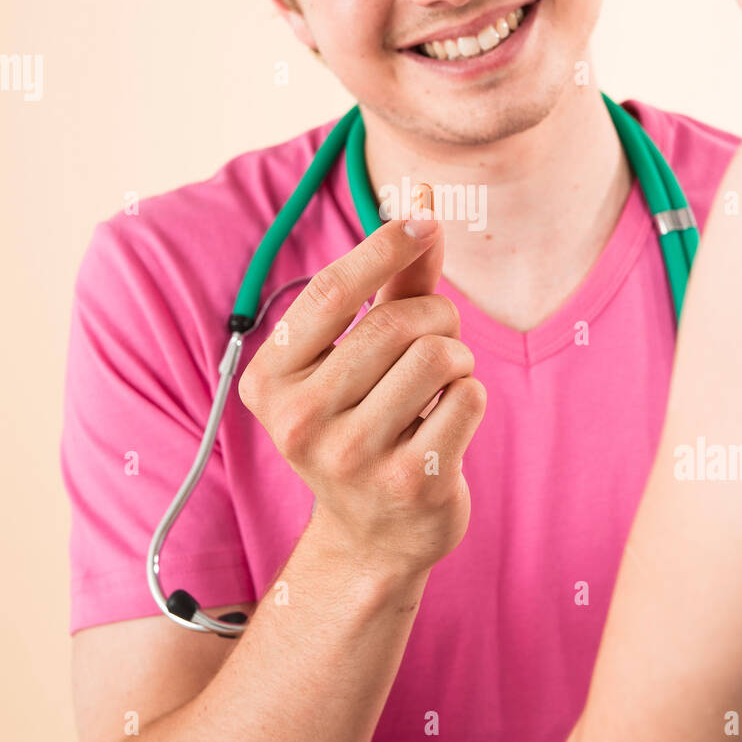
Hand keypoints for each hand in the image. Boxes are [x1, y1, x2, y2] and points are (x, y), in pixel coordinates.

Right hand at [238, 200, 486, 578]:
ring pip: (437, 356)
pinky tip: (449, 419)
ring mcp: (353, 458)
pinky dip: (471, 394)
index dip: (383, 247)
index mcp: (270, 381)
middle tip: (438, 337)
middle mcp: (300, 422)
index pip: (331, 292)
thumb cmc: (366, 420)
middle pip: (395, 324)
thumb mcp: (360, 352)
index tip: (422, 222)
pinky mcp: (409, 483)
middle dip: (435, 316)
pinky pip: (468, 397)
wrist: (375, 534)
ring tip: (440, 381)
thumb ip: (391, 281)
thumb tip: (421, 207)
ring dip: (456, 356)